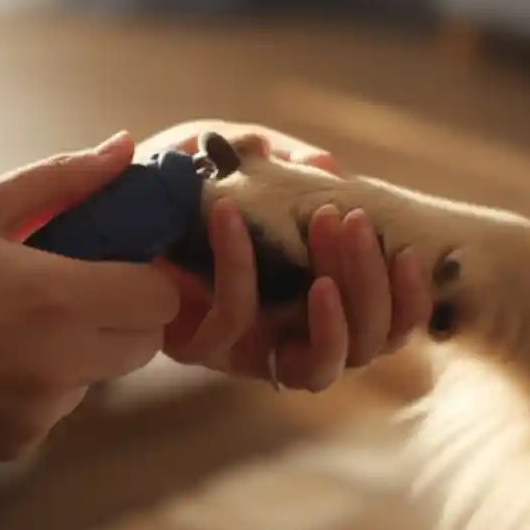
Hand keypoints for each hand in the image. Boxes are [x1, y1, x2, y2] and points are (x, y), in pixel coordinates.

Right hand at [0, 132, 179, 459]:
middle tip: (71, 284)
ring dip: (80, 348)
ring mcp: (38, 412)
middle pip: (145, 342)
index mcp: (57, 298)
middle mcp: (58, 364)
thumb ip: (62, 179)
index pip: (161, 296)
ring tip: (11, 321)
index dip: (148, 273)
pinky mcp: (15, 443)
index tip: (117, 258)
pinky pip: (57, 407)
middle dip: (124, 311)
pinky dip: (40, 384)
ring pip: (100, 376)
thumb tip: (125, 146)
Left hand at [141, 120, 431, 391]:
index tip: (412, 253)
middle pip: (366, 347)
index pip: (389, 326)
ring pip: (320, 365)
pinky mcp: (200, 348)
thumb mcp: (247, 164)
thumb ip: (288, 168)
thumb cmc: (192, 186)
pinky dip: (240, 268)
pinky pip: (234, 322)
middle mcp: (295, 339)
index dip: (411, 302)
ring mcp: (250, 352)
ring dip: (335, 305)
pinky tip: (232, 216)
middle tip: (351, 220)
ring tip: (323, 230)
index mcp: (322, 306)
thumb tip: (329, 166)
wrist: (118, 203)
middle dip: (371, 285)